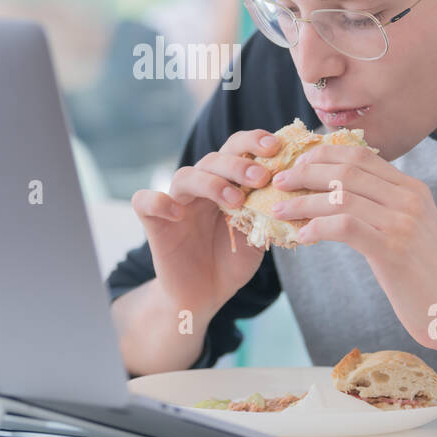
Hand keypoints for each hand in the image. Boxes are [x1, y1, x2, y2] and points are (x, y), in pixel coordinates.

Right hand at [131, 129, 280, 317]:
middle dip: (238, 164)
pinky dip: (159, 201)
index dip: (253, 141)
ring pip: (186, 176)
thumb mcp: (257, 235)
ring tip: (236, 201)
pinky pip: (144, 201)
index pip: (235, 148)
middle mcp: (200, 187)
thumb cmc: (231, 261)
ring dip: (212, 183)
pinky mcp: (155, 223)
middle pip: (213, 159)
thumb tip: (292, 189)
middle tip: (261, 178)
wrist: (205, 295)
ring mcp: (177, 203)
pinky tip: (177, 214)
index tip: (275, 148)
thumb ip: (267, 211)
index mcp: (226, 182)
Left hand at [266, 142, 436, 350]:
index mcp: (413, 188)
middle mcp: (409, 199)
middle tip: (280, 181)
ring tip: (279, 208)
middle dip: (305, 172)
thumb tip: (340, 194)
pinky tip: (302, 236)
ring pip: (339, 197)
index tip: (299, 162)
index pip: (361, 155)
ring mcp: (402, 223)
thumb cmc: (427, 273)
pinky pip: (344, 227)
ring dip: (302, 201)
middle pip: (345, 170)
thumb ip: (385, 205)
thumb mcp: (412, 227)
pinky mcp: (392, 250)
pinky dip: (316, 226)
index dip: (324, 154)